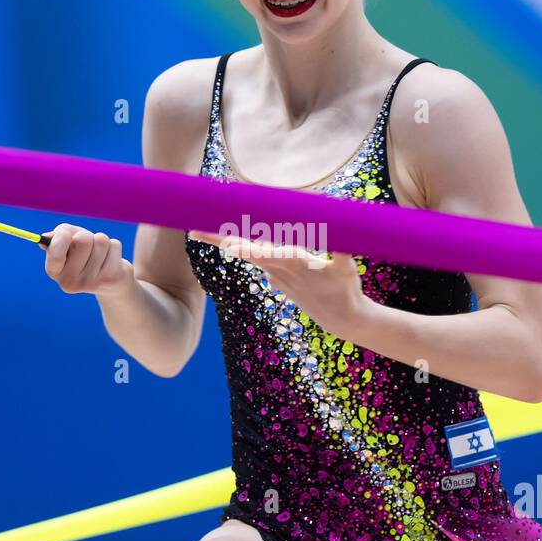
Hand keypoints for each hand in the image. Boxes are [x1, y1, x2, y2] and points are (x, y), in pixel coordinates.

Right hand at [41, 223, 134, 296]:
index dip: (62, 235)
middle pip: (82, 239)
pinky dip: (114, 247)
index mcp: (54, 272)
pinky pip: (114, 245)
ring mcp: (91, 282)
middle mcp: (70, 281)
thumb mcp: (69, 244)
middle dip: (87, 235)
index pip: (55, 252)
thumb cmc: (85, 256)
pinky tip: (110, 259)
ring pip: (100, 240)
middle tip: (88, 246)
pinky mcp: (111, 278)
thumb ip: (59, 236)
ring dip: (101, 241)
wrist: (111, 282)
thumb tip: (47, 236)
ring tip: (100, 254)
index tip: (66, 233)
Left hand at [186, 228, 368, 338]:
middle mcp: (279, 269)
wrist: (340, 318)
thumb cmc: (346, 291)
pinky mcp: (277, 278)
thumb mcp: (347, 269)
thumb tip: (344, 222)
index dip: (246, 249)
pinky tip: (227, 238)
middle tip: (194, 232)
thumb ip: (343, 247)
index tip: (227, 246)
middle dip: (219, 240)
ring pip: (247, 252)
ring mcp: (275, 275)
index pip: (265, 255)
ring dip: (224, 241)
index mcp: (294, 263)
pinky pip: (256, 257)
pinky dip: (242, 247)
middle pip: (245, 250)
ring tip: (200, 232)